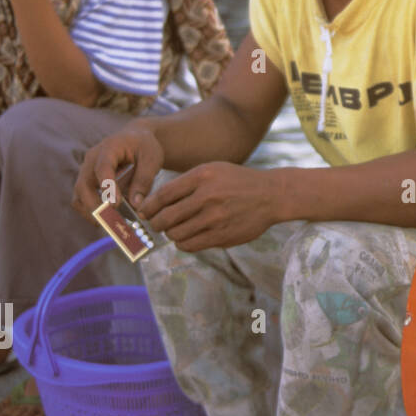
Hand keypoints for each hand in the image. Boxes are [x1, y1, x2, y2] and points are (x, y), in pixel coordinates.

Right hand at [73, 126, 165, 217]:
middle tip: (110, 221)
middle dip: (94, 206)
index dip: (107, 187)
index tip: (116, 204)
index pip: (103, 168)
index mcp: (109, 148)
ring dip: (90, 212)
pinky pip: (82, 199)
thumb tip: (136, 205)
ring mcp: (86, 171)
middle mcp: (91, 159)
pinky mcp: (87, 181)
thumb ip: (144, 179)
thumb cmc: (144, 146)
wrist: (135, 138)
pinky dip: (91, 211)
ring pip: (78, 195)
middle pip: (83, 185)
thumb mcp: (152, 158)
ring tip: (108, 225)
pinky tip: (107, 219)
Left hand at [136, 162, 277, 251]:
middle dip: (155, 223)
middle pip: (165, 218)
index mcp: (202, 176)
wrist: (272, 195)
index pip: (163, 195)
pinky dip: (183, 243)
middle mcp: (207, 197)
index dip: (148, 207)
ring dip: (171, 234)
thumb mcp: (213, 170)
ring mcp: (215, 218)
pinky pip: (190, 245)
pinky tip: (188, 236)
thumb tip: (155, 204)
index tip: (143, 212)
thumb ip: (186, 183)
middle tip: (156, 224)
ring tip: (175, 229)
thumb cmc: (238, 181)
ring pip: (176, 234)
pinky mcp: (222, 236)